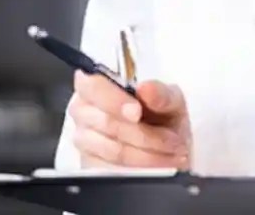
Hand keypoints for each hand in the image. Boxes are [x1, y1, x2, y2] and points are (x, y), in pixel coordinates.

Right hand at [68, 70, 192, 168]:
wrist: (168, 144)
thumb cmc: (161, 115)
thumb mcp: (170, 99)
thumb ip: (160, 93)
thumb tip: (146, 88)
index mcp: (96, 84)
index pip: (93, 87)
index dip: (115, 101)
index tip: (137, 112)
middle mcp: (83, 110)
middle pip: (106, 122)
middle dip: (143, 133)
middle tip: (170, 138)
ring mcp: (84, 139)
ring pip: (114, 150)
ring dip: (148, 153)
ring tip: (170, 151)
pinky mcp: (90, 164)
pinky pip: (114, 170)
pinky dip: (141, 168)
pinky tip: (158, 163)